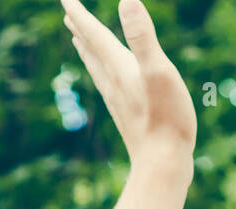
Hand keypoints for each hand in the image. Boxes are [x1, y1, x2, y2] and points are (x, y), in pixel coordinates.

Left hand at [61, 0, 196, 167]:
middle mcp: (114, 82)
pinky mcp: (128, 118)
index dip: (79, 12)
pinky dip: (103, 75)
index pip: (94, 33)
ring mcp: (120, 102)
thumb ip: (143, 38)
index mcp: (120, 67)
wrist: (163, 166)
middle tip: (68, 14)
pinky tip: (109, 82)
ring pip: (98, 70)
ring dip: (88, 53)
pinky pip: (109, 88)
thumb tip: (127, 0)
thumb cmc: (167, 120)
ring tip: (79, 42)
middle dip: (80, 29)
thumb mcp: (159, 72)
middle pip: (92, 50)